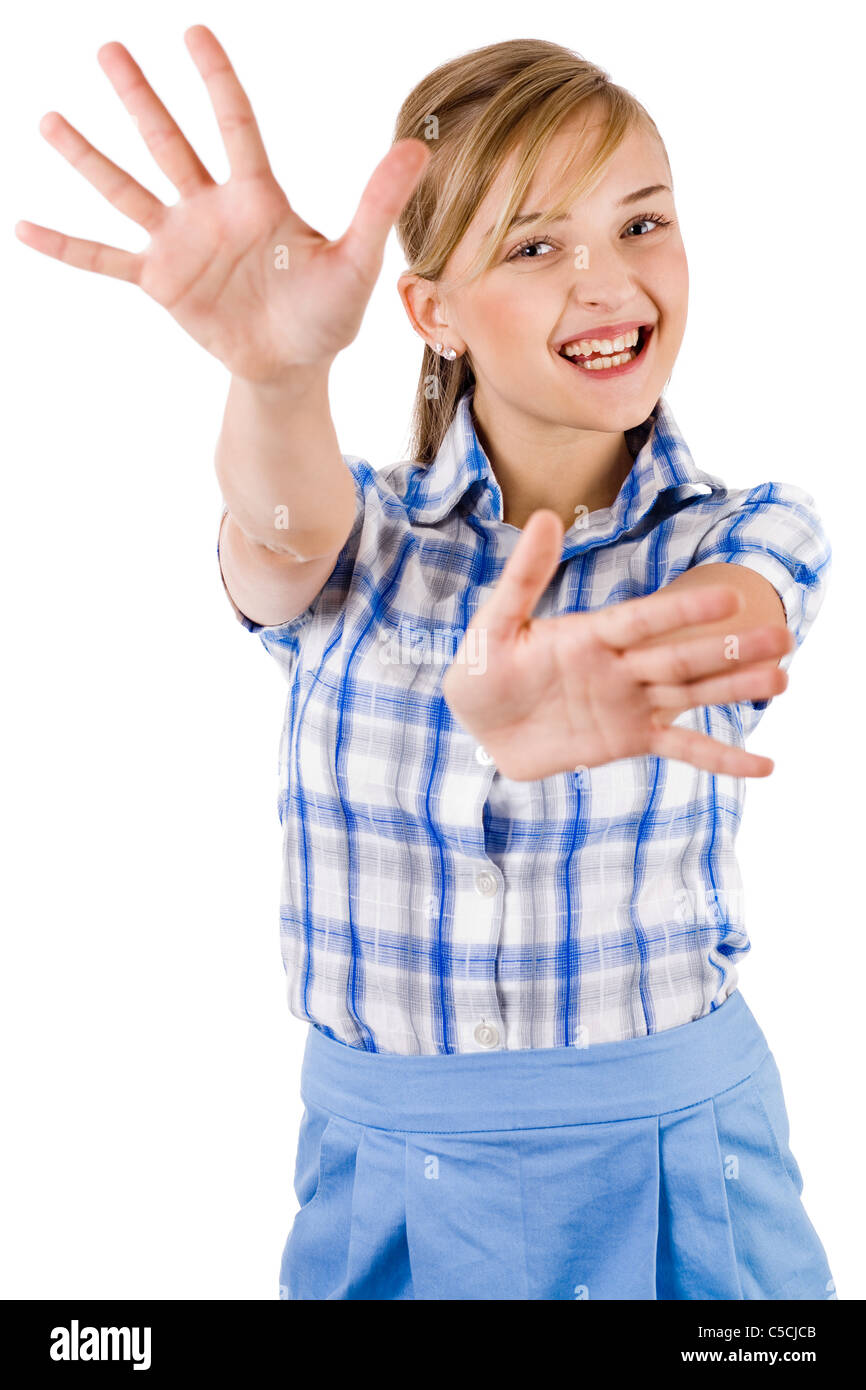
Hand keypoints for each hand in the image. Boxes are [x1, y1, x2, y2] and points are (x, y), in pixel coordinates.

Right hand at [14, 25, 429, 381]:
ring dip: (90, 158)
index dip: (215, 81)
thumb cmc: (328, 314)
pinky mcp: (160, 282)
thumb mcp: (355, 261)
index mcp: (258, 196)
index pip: (234, 125)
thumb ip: (377, 204)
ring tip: (49, 119)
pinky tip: (25, 229)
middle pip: (169, 143)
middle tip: (110, 49)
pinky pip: (105, 260)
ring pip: (128, 190)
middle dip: (140, 98)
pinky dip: (68, 247)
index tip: (194, 34)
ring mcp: (180, 243)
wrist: (294, 366)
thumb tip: (419, 146)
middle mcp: (212, 209)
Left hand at [441, 510, 794, 779]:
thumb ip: (524, 578)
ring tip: (781, 678)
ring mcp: (630, 702)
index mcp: (593, 634)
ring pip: (691, 693)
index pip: (645, 619)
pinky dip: (720, 758)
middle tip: (781, 635)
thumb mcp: (493, 625)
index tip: (725, 596)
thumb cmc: (481, 670)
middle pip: (682, 655)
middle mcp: (621, 664)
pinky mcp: (630, 739)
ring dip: (734, 687)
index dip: (682, 610)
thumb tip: (549, 518)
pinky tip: (763, 766)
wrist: (478, 726)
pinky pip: (682, 749)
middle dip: (730, 647)